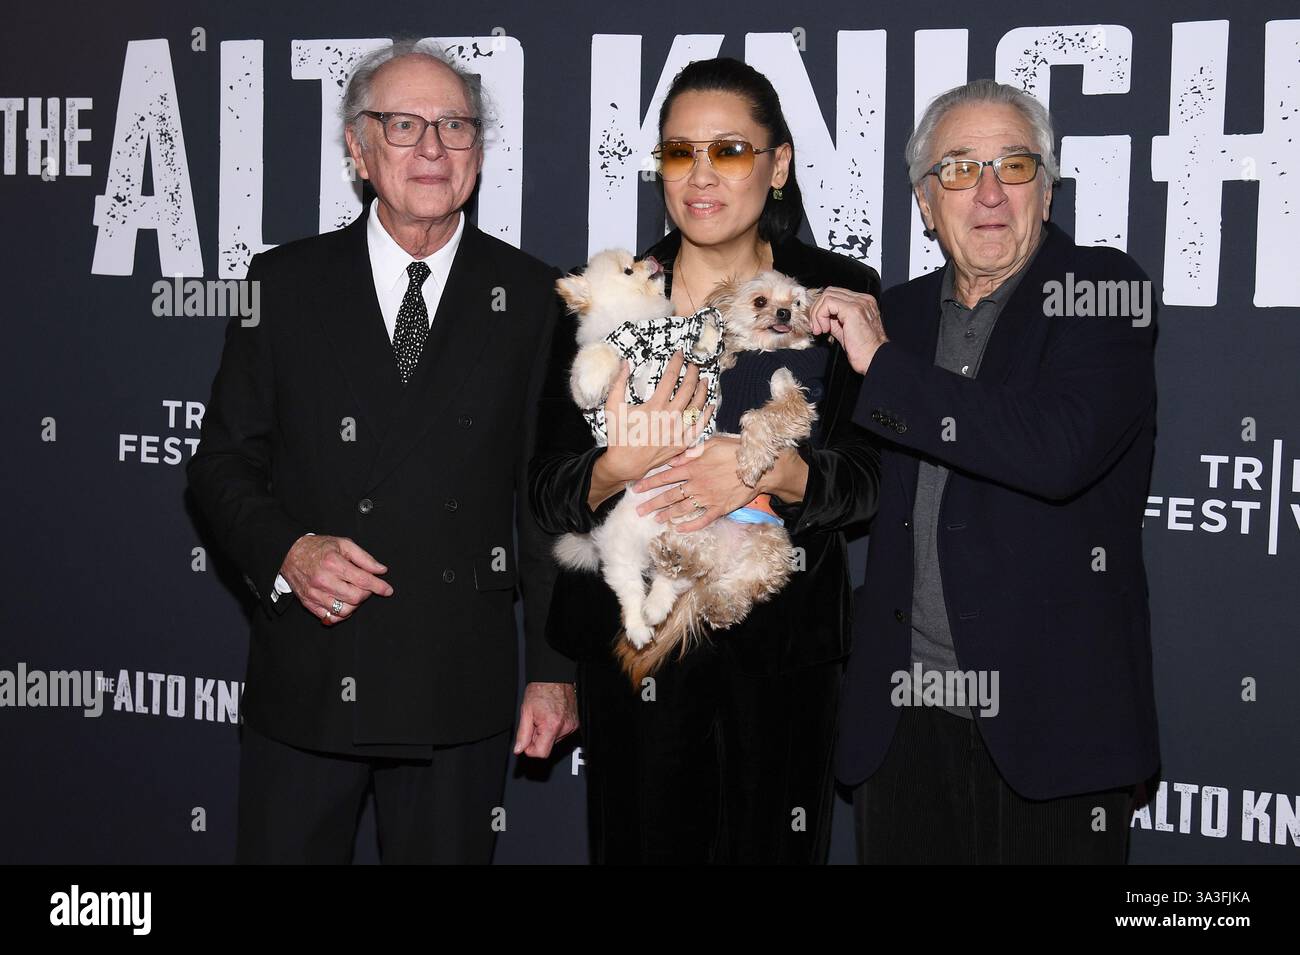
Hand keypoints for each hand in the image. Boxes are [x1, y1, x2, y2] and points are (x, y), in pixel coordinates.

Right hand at [279, 534, 393, 625]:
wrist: (290, 553)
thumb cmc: (318, 548)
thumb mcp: (343, 544)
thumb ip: (364, 558)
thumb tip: (381, 570)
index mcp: (333, 563)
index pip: (363, 580)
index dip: (379, 586)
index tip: (387, 590)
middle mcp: (323, 580)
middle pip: (355, 598)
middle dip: (366, 594)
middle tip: (365, 587)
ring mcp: (314, 594)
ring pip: (344, 611)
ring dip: (354, 605)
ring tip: (353, 594)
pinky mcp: (308, 603)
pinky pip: (330, 617)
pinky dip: (340, 614)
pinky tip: (343, 603)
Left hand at [513, 682, 578, 757]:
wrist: (555, 678)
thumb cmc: (541, 690)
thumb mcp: (526, 711)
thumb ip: (522, 733)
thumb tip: (519, 749)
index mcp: (552, 726)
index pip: (541, 753)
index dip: (530, 749)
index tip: (527, 741)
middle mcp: (565, 727)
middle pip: (547, 746)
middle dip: (538, 737)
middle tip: (536, 721)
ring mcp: (572, 726)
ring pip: (554, 740)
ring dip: (547, 732)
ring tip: (544, 716)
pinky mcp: (575, 723)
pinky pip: (562, 733)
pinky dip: (555, 728)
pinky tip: (552, 716)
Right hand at [601, 349, 715, 481]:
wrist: (626, 463)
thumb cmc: (619, 434)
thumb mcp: (613, 406)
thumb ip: (619, 383)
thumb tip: (625, 362)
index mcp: (654, 406)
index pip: (670, 377)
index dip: (676, 362)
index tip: (679, 354)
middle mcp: (669, 418)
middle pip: (688, 389)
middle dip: (693, 373)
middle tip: (693, 366)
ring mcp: (677, 431)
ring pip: (697, 406)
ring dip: (702, 391)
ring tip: (704, 381)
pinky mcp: (682, 443)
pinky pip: (699, 426)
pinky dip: (706, 415)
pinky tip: (709, 406)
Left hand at [632, 435, 760, 532]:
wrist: (760, 468)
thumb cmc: (737, 451)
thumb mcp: (713, 443)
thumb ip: (692, 452)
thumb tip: (675, 458)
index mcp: (694, 467)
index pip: (666, 476)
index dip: (650, 483)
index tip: (636, 488)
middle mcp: (697, 484)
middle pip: (669, 496)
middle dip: (652, 503)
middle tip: (639, 510)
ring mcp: (707, 498)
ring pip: (682, 509)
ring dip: (667, 515)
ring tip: (655, 519)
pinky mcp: (719, 508)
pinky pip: (701, 520)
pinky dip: (689, 525)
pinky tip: (679, 529)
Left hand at [809, 286, 887, 373]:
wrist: (874, 359)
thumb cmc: (864, 351)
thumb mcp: (845, 331)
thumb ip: (835, 321)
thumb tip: (822, 318)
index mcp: (863, 303)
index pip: (836, 295)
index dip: (823, 309)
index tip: (819, 326)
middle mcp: (863, 300)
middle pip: (830, 292)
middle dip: (817, 309)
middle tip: (817, 328)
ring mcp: (859, 303)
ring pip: (827, 296)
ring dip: (817, 313)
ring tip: (821, 330)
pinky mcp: (853, 309)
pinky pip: (828, 303)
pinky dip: (820, 316)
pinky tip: (825, 329)